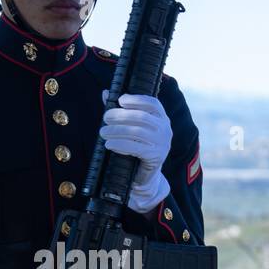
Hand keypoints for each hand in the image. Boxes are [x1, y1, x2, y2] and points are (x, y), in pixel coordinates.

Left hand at [101, 92, 171, 212]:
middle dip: (121, 116)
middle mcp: (165, 129)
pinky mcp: (156, 157)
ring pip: (138, 132)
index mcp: (161, 118)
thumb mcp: (129, 127)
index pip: (152, 103)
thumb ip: (120, 110)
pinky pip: (136, 148)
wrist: (144, 175)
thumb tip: (106, 93)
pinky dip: (120, 145)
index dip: (136, 100)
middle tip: (105, 118)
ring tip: (103, 132)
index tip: (120, 100)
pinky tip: (109, 144)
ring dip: (117, 131)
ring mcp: (163, 143)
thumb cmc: (136, 147)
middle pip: (142, 117)